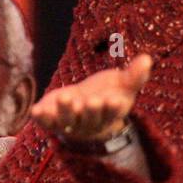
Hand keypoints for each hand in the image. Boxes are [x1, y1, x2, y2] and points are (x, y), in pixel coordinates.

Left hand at [30, 54, 152, 142]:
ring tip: (66, 97)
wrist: (83, 107)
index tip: (114, 100)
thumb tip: (147, 59)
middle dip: (90, 111)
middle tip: (91, 101)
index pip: (111, 113)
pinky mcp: (51, 120)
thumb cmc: (107, 94)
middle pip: (90, 119)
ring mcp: (69, 123)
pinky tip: (35, 110)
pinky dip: (41, 118)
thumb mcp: (123, 85)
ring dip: (66, 111)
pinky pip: (46, 122)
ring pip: (67, 120)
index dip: (112, 108)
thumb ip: (134, 75)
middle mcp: (88, 123)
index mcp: (108, 115)